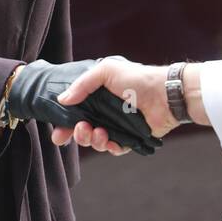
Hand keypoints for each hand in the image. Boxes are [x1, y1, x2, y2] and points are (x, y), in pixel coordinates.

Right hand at [8, 59, 160, 154]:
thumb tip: (62, 100)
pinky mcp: (129, 139)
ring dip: (91, 140)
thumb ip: (82, 85)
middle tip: (80, 129)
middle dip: (76, 134)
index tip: (57, 133)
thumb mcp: (105, 71)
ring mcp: (117, 126)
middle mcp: (105, 112)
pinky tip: (109, 141)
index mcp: (97, 97)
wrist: (164, 94)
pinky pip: (113, 149)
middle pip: (82, 130)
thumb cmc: (136, 79)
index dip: (64, 124)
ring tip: (98, 132)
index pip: (75, 113)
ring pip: (95, 141)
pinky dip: (108, 147)